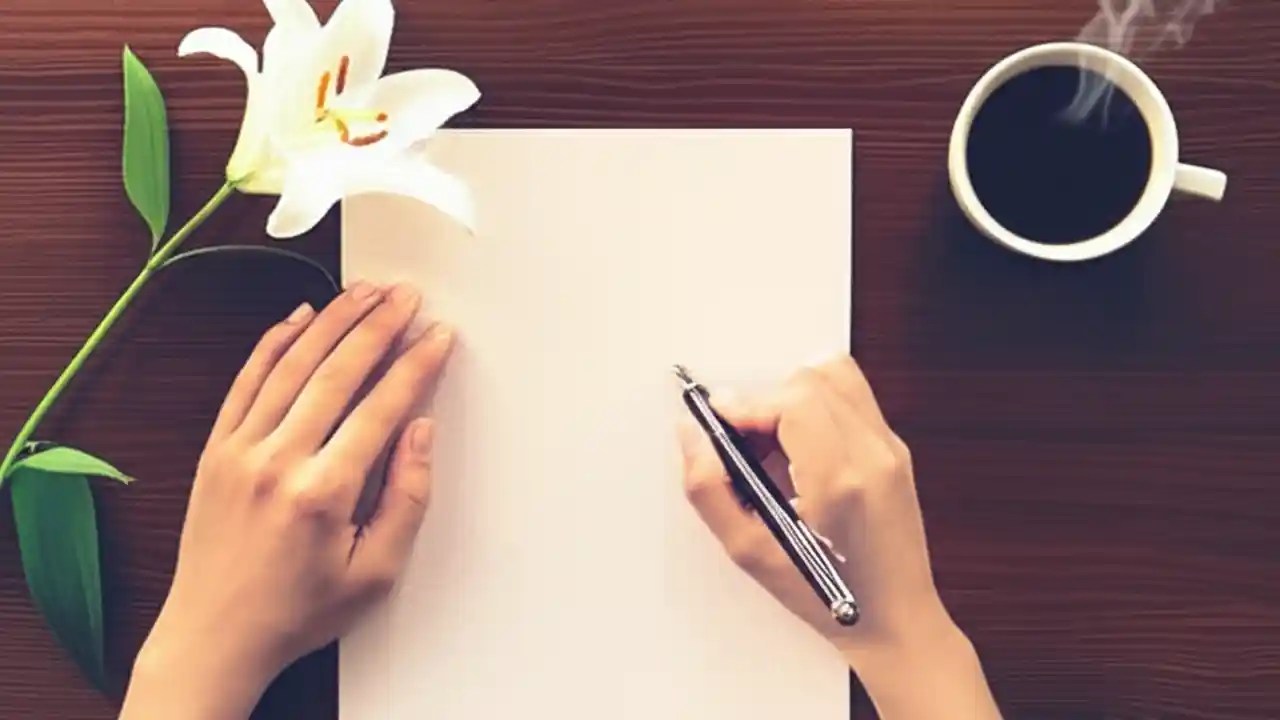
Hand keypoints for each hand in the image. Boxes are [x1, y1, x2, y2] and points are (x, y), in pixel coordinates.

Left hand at [121, 282, 453, 719]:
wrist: (215, 635)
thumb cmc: (298, 611)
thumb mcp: (375, 573)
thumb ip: (406, 499)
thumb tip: (420, 434)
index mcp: (323, 493)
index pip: (381, 407)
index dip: (416, 365)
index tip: (438, 337)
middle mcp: (278, 460)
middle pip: (337, 371)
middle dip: (378, 325)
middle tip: (406, 297)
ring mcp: (240, 450)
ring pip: (292, 365)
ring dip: (332, 321)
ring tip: (364, 291)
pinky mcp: (216, 449)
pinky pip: (246, 381)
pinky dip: (272, 343)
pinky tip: (299, 318)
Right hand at [679, 355, 1000, 718]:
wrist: (895, 619)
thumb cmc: (832, 598)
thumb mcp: (752, 552)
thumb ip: (710, 490)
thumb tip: (691, 438)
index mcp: (841, 479)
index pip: (793, 400)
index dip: (747, 401)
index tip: (718, 418)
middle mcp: (874, 453)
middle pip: (812, 380)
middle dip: (765, 400)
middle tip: (742, 441)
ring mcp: (890, 448)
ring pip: (834, 378)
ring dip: (792, 398)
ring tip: (770, 443)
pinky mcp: (895, 450)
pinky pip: (850, 399)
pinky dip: (816, 408)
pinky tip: (798, 452)